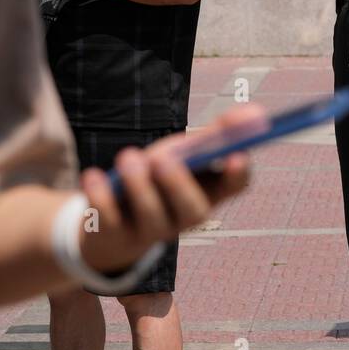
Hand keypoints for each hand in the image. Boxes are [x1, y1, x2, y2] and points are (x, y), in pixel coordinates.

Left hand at [77, 104, 267, 272]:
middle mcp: (184, 218)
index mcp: (207, 193)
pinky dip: (100, 196)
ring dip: (139, 186)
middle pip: (193, 210)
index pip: (235, 188)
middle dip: (178, 184)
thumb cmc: (154, 180)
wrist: (107, 226)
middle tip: (162, 158)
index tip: (235, 154)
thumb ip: (216, 133)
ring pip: (152, 217)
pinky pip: (110, 221)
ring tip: (127, 157)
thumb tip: (257, 111)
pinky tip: (92, 176)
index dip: (238, 174)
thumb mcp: (182, 153)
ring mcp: (150, 232)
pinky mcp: (115, 238)